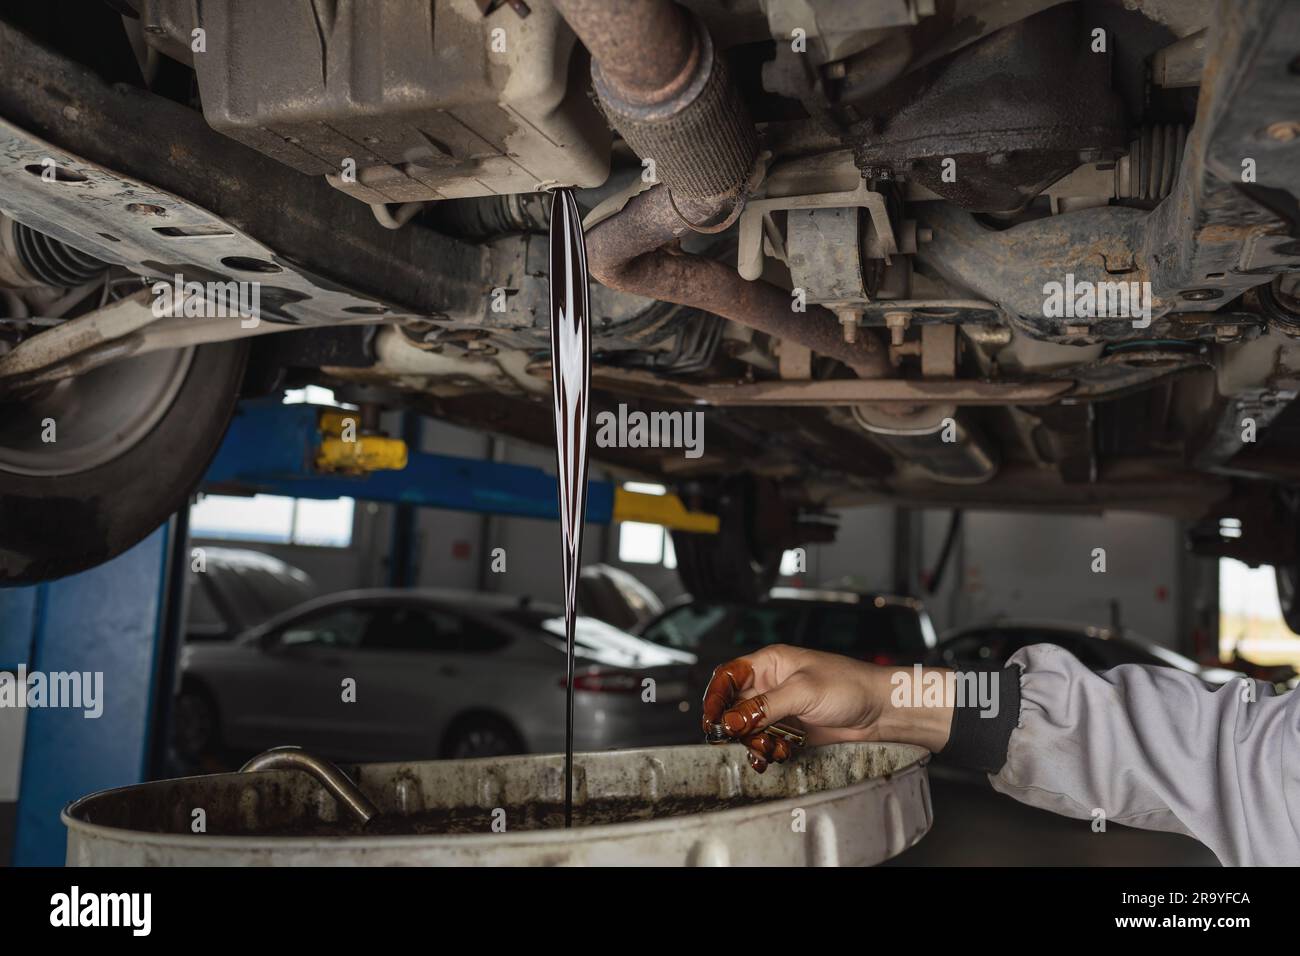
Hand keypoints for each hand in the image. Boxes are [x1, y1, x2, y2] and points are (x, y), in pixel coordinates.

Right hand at [700, 645, 953, 771]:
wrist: (881, 712)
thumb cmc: (850, 686)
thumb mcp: (804, 691)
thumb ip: (765, 706)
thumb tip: (732, 720)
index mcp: (770, 663)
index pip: (728, 676)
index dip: (715, 697)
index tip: (712, 720)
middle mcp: (771, 685)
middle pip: (734, 707)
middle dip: (737, 726)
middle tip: (745, 739)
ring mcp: (781, 708)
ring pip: (749, 729)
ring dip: (755, 742)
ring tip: (772, 747)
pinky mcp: (790, 730)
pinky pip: (765, 742)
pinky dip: (768, 751)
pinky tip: (779, 753)